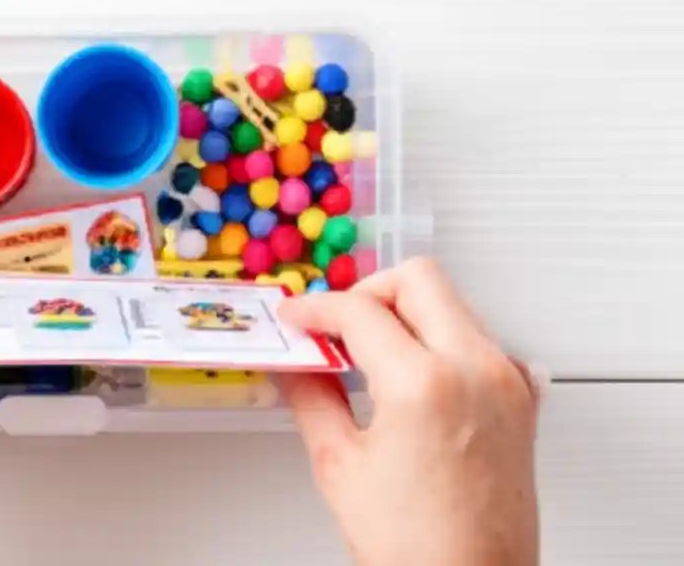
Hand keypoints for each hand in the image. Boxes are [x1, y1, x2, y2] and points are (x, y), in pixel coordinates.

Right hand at [278, 257, 541, 565]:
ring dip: (406, 314)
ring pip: (453, 303)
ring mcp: (507, 383)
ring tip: (367, 352)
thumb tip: (296, 366)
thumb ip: (313, 398)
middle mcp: (477, 371)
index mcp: (425, 384)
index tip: (296, 318)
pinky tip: (412, 373)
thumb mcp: (340, 466)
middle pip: (419, 279)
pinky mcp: (522, 401)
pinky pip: (481, 341)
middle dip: (368, 292)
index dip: (315, 308)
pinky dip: (443, 341)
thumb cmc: (418, 550)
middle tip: (335, 324)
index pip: (359, 310)